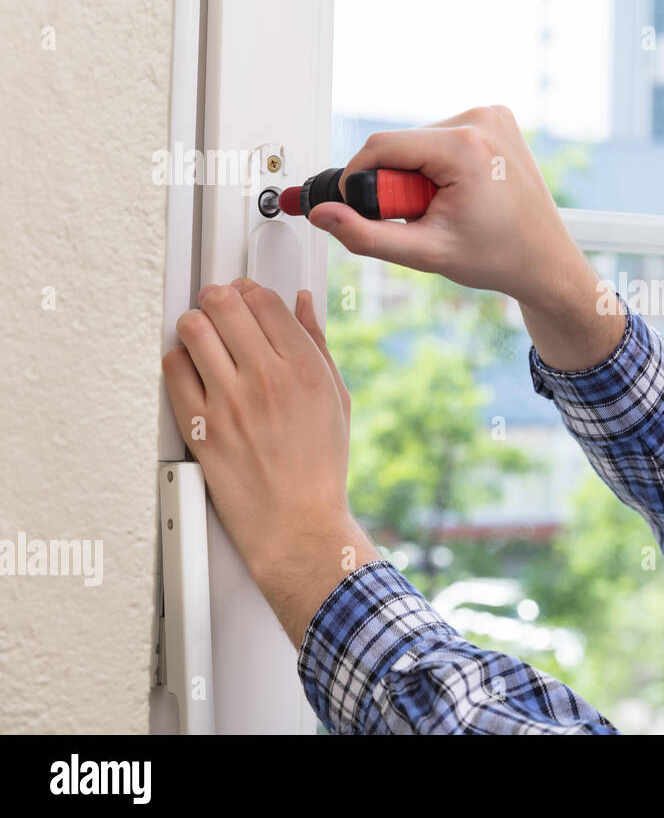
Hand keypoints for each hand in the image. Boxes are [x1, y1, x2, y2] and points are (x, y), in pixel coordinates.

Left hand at [161, 278, 378, 646]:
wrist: (297, 524)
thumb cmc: (320, 468)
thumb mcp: (336, 398)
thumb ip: (318, 344)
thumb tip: (305, 305)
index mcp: (305, 368)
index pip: (264, 299)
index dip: (251, 292)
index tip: (248, 299)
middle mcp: (267, 378)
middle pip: (224, 303)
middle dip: (219, 299)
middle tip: (220, 309)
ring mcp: (229, 402)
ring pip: (193, 330)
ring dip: (197, 326)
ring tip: (205, 338)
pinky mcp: (200, 426)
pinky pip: (173, 370)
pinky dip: (179, 361)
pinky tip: (195, 371)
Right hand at [305, 105, 592, 308]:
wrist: (545, 260)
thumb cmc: (498, 257)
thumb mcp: (426, 253)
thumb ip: (366, 235)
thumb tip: (323, 215)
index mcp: (465, 146)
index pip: (380, 147)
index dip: (362, 181)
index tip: (369, 211)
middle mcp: (482, 119)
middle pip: (401, 144)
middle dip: (398, 183)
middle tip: (425, 217)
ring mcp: (493, 115)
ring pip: (419, 140)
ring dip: (419, 174)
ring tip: (447, 207)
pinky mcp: (497, 118)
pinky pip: (443, 136)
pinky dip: (440, 163)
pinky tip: (462, 191)